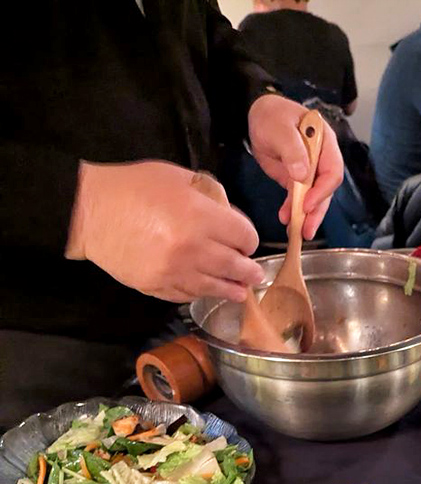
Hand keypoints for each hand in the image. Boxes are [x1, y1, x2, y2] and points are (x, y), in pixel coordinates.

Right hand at [65, 161, 262, 302]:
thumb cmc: (135, 187)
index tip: (247, 242)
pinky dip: (200, 293)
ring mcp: (174, 272)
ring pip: (214, 287)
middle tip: (255, 275)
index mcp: (201, 217)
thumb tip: (229, 218)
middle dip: (248, 271)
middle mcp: (193, 249)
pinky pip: (187, 295)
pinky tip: (206, 290)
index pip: (244, 236)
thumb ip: (210, 197)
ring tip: (241, 292)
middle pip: (235, 266)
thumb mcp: (179, 178)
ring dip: (232, 290)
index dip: (249, 239)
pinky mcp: (157, 287)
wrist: (90, 211)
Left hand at [248, 94, 343, 239]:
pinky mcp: (297, 179)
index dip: (322, 191)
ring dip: (305, 216)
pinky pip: (298, 199)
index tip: (306, 205)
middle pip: (325, 190)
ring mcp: (310, 171)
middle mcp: (322, 159)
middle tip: (307, 230)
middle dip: (316, 211)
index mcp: (324, 143)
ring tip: (296, 232)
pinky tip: (285, 219)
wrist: (258, 116)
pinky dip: (292, 210)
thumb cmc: (272, 116)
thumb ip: (292, 149)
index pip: (332, 171)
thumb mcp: (280, 128)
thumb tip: (303, 175)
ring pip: (313, 198)